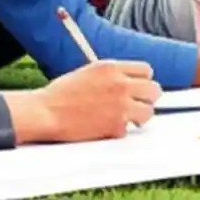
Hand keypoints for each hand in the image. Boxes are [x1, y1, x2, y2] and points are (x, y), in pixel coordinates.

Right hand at [10, 60, 161, 143]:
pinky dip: (119, 131)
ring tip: (126, 118)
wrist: (45, 112)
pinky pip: (129, 129)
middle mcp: (120, 85)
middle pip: (154, 90)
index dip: (142, 80)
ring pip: (148, 112)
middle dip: (147, 97)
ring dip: (139, 116)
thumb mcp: (89, 72)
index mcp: (112, 68)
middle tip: (137, 104)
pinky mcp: (115, 126)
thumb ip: (113, 74)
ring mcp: (120, 106)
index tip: (137, 87)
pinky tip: (107, 127)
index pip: (146, 70)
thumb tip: (131, 81)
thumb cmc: (60, 94)